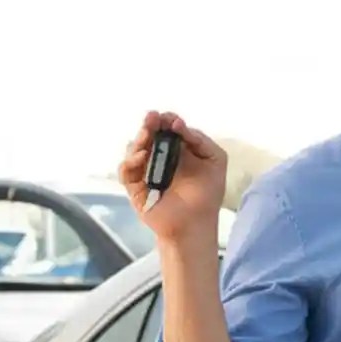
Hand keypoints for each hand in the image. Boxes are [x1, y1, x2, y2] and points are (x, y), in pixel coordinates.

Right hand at [119, 111, 227, 243]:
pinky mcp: (135, 187)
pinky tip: (143, 156)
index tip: (168, 118)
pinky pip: (127, 170)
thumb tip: (178, 124)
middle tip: (152, 118)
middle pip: (148, 136)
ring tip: (148, 133)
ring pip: (134, 149)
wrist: (195, 223)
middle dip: (149, 125)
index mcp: (177, 150)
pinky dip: (131, 161)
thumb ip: (200, 140)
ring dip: (139, 139)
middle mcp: (159, 158)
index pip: (166, 130)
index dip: (165, 121)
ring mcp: (145, 171)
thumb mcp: (214, 160)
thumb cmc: (207, 193)